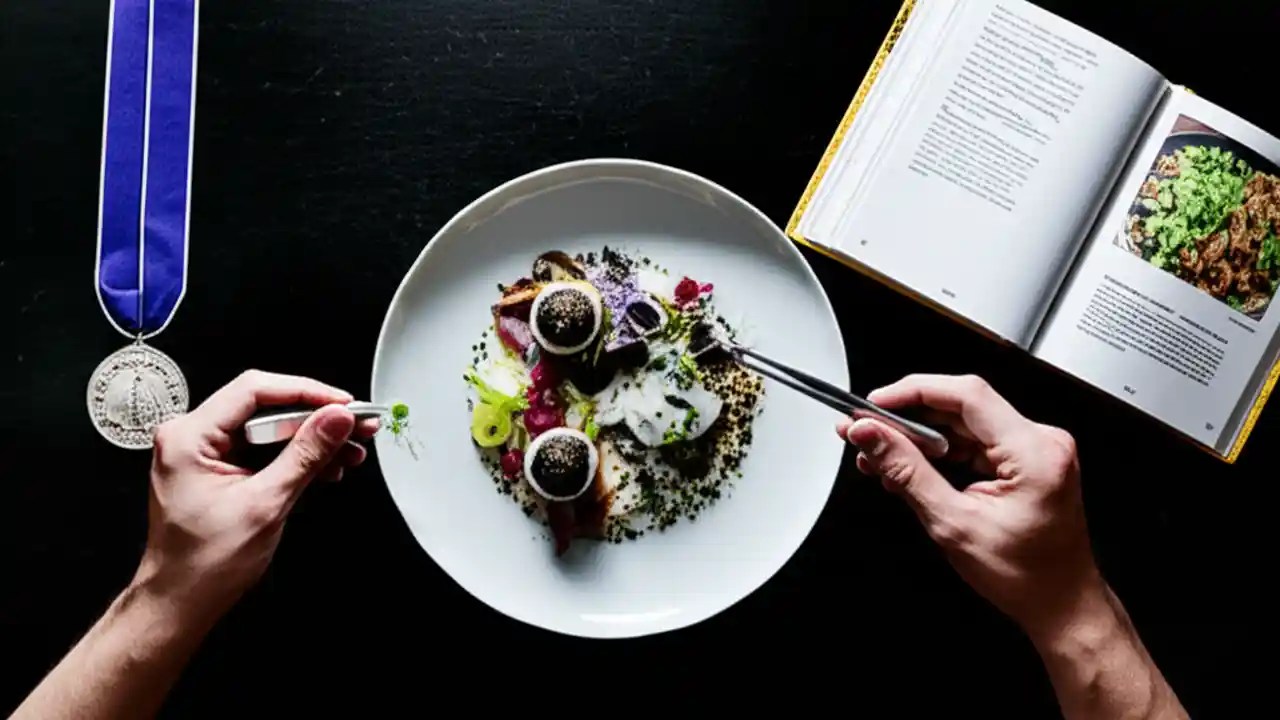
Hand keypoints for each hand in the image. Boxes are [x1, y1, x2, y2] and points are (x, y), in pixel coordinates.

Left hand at [131, 370, 374, 625]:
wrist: (182, 601)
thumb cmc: (203, 564)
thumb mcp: (265, 504)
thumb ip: (305, 455)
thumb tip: (336, 419)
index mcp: (189, 438)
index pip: (254, 391)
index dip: (305, 392)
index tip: (342, 404)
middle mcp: (192, 438)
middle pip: (266, 408)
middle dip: (316, 419)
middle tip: (356, 425)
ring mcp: (206, 453)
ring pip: (271, 430)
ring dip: (312, 440)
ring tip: (349, 450)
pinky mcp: (220, 468)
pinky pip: (265, 450)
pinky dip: (297, 457)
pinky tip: (327, 467)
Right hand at [836, 374, 1099, 636]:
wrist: (1061, 606)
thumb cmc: (1027, 577)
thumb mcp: (954, 524)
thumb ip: (907, 473)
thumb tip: (873, 437)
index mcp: (1035, 452)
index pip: (967, 395)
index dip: (914, 391)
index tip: (876, 404)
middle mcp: (1042, 442)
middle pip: (961, 407)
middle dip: (907, 417)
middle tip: (866, 430)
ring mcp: (1036, 449)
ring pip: (963, 424)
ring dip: (918, 437)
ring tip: (878, 453)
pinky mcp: (1025, 460)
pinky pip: (973, 442)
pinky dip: (938, 451)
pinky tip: (907, 464)